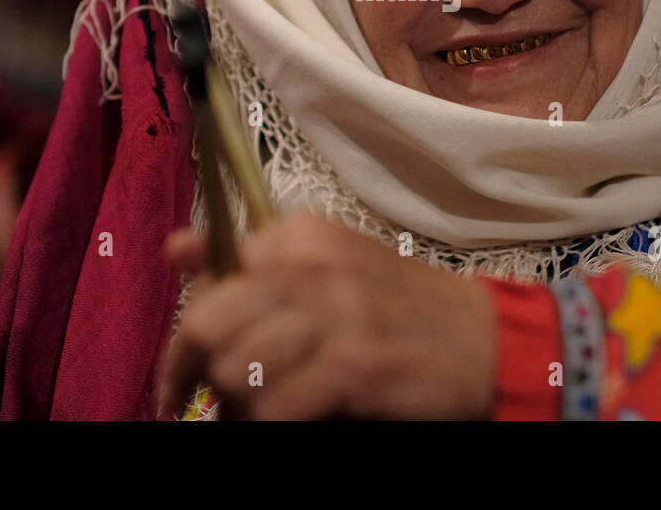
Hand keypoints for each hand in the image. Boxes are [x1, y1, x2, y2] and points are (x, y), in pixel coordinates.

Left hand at [158, 212, 495, 419]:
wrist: (485, 339)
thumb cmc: (398, 307)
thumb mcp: (327, 267)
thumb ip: (252, 263)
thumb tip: (175, 247)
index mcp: (298, 236)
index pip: (208, 279)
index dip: (185, 337)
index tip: (179, 377)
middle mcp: (311, 265)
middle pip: (207, 322)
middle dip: (198, 372)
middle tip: (210, 403)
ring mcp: (336, 314)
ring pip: (236, 369)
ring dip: (240, 404)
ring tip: (264, 410)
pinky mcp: (355, 365)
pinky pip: (276, 408)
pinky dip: (273, 424)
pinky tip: (295, 418)